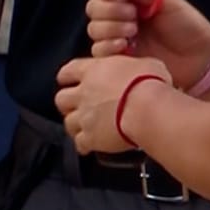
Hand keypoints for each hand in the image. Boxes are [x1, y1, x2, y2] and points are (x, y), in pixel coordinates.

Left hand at [56, 55, 170, 155]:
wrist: (147, 108)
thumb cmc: (149, 84)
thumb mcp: (146, 63)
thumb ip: (134, 66)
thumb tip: (141, 69)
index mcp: (93, 70)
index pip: (67, 72)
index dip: (67, 77)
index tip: (70, 80)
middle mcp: (84, 93)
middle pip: (61, 99)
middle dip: (68, 104)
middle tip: (77, 106)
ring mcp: (85, 116)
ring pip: (67, 122)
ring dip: (75, 125)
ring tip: (85, 127)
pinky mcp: (91, 138)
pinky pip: (80, 143)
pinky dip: (84, 145)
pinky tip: (91, 145)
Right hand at [85, 0, 209, 87]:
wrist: (198, 58)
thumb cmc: (186, 25)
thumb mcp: (169, 2)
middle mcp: (118, 14)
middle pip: (93, 7)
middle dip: (111, 10)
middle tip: (134, 15)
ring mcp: (117, 36)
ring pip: (94, 28)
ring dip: (112, 27)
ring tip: (134, 31)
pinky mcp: (118, 58)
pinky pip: (98, 51)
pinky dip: (108, 46)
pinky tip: (126, 45)